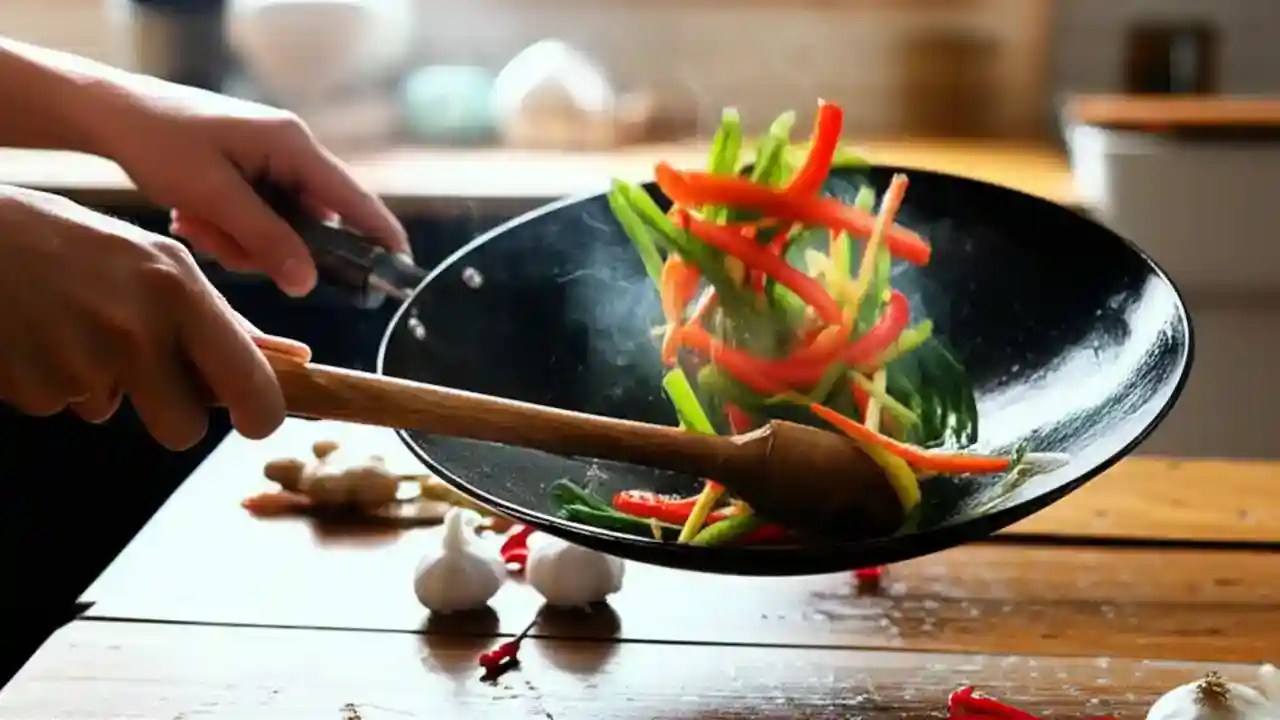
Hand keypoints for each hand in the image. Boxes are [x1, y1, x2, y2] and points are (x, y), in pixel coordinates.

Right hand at [0, 184, 310, 448]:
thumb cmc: (68, 240)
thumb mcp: (152, 258)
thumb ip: (215, 314)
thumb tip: (288, 356)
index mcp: (177, 291)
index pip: (246, 382)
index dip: (259, 415)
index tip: (257, 421)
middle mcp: (135, 331)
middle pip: (184, 430)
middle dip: (172, 416)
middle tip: (151, 379)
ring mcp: (80, 364)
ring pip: (114, 412)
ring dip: (100, 384)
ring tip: (71, 326)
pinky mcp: (31, 387)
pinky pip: (61, 405)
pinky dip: (51, 378)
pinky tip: (36, 332)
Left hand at [86, 78, 407, 296]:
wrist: (110, 114)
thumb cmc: (161, 142)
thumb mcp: (214, 198)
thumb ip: (266, 240)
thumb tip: (308, 282)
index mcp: (293, 146)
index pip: (353, 198)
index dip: (379, 234)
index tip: (400, 267)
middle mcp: (291, 153)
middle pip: (310, 224)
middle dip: (266, 245)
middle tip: (221, 241)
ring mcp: (271, 164)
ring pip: (279, 229)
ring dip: (238, 239)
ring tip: (194, 221)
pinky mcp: (251, 175)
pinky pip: (258, 220)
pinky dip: (228, 229)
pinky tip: (193, 215)